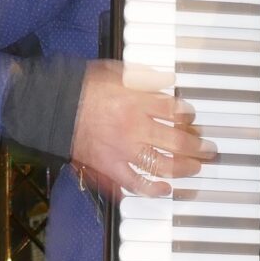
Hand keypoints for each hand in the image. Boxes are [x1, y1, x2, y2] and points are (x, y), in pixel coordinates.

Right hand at [71, 60, 212, 197]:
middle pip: (177, 140)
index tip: (191, 116)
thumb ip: (143, 76)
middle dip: (198, 146)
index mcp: (136, 102)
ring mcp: (123, 150)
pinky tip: (165, 189)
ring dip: (184, 168)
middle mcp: (134, 128)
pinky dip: (152, 189)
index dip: (188, 114)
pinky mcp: (110, 167)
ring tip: (196, 167)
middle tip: (208, 149)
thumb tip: (166, 79)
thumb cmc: (78, 89)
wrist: (51, 108)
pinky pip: (135, 183)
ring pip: (163, 164)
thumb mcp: (114, 71)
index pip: (174, 111)